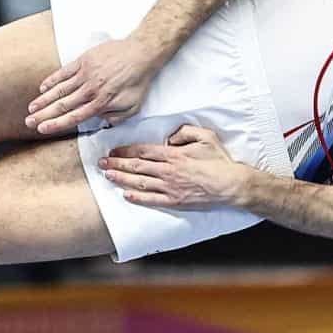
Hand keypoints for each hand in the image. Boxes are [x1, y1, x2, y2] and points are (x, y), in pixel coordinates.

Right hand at [28, 36, 163, 133]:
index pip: (73, 117)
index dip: (56, 124)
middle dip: (43, 115)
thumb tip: (100, 122)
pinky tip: (42, 87)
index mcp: (100, 103)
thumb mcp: (132, 107)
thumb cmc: (137, 81)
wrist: (140, 53)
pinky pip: (64, 72)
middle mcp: (90, 90)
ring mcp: (85, 74)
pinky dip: (52, 79)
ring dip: (44, 99)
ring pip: (60, 90)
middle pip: (62, 105)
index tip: (42, 129)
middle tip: (29, 122)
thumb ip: (115, 118)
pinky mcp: (84, 61)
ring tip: (31, 108)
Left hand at [100, 124, 249, 208]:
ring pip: (140, 182)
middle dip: (117, 164)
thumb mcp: (205, 136)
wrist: (231, 185)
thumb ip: (184, 132)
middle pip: (137, 166)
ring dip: (122, 178)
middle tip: (101, 163)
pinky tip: (126, 195)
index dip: (126, 150)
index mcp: (173, 155)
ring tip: (108, 176)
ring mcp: (170, 187)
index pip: (143, 151)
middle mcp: (168, 171)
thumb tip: (169, 138)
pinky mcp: (175, 201)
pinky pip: (152, 200)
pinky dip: (137, 198)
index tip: (114, 150)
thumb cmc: (219, 160)